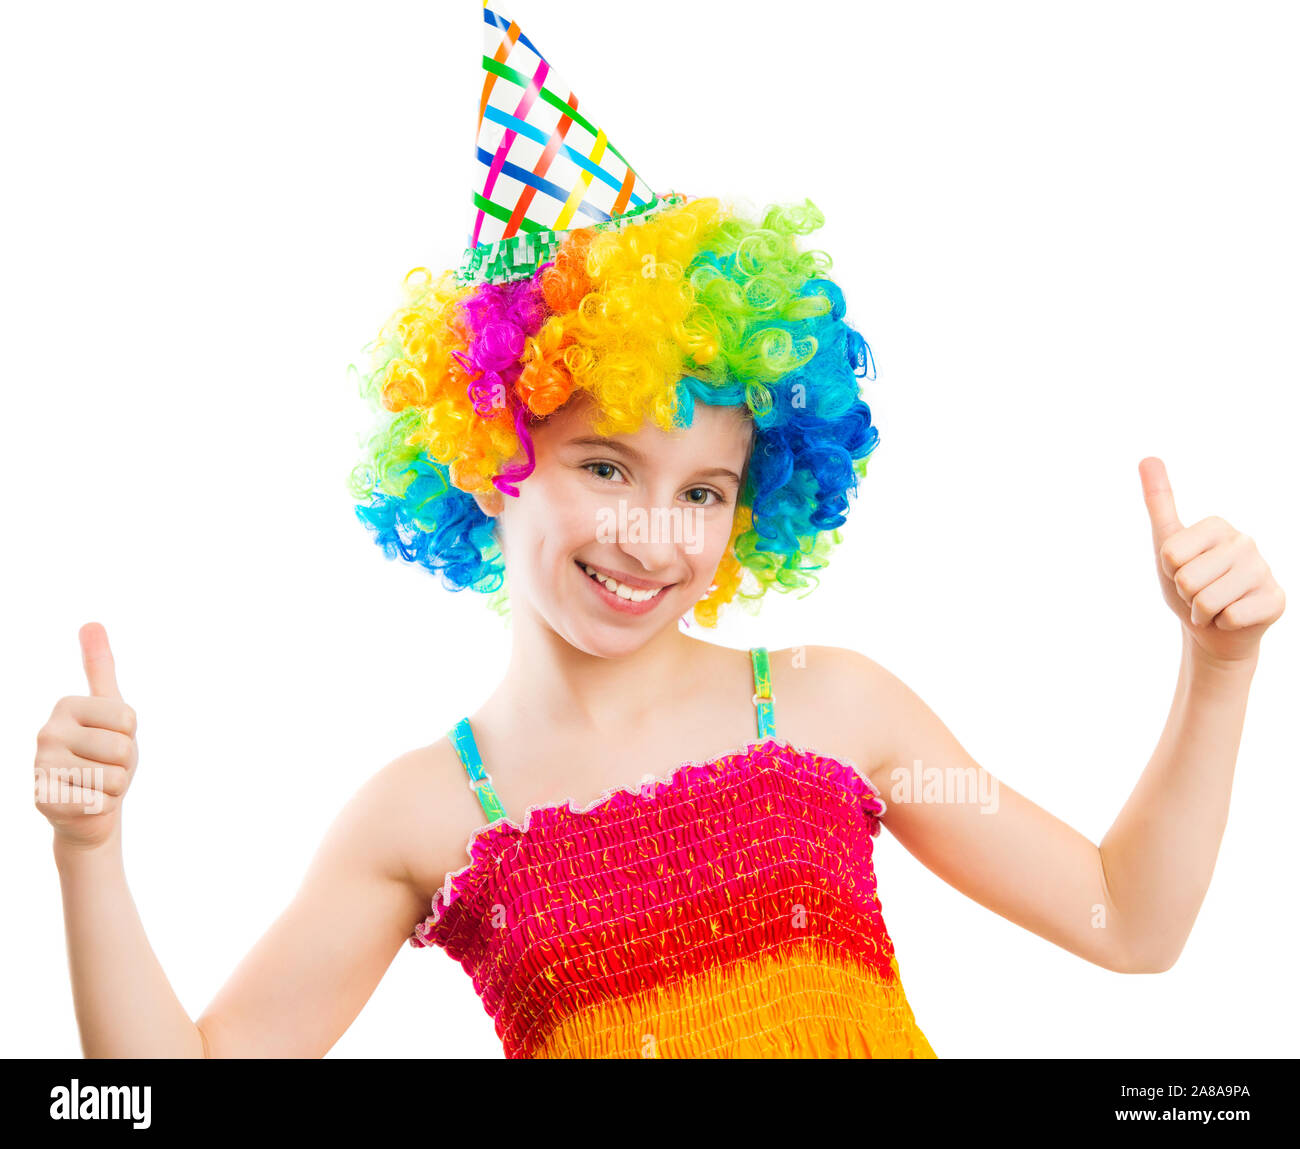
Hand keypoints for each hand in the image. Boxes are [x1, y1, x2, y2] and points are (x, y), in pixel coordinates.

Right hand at [33, 623, 138, 850]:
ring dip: (114, 786)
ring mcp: (41, 767)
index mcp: (66, 705)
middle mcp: (47, 733)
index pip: (128, 719)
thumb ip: (100, 667)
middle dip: (123, 764)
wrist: (90, 807)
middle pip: (121, 748)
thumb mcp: (110, 708)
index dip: (130, 736)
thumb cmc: (104, 755)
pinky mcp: (45, 800)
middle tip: (103, 766)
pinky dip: (103, 806)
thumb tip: (91, 623)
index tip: (110, 739)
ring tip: (95, 784)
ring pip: (114, 777)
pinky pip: (101, 802)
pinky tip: (85, 803)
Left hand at [1140, 457, 1285, 665]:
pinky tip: (1232, 617)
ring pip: (1208, 600)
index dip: (1169, 571)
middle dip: (1185, 594)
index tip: (1182, 570)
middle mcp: (1245, 542)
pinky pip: (1230, 617)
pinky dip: (1222, 623)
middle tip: (1199, 592)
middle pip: (1187, 579)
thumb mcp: (1166, 543)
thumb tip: (1147, 457)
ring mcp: (1264, 571)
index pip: (1171, 554)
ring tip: (1214, 605)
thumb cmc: (1187, 585)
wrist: (1212, 630)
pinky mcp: (1276, 600)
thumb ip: (1158, 501)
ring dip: (1202, 611)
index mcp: (1218, 525)